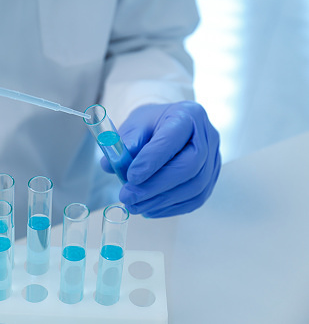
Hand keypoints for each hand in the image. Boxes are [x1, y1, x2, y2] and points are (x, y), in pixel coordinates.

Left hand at [101, 101, 220, 216]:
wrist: (168, 127)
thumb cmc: (150, 125)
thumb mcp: (134, 125)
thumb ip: (123, 143)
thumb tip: (110, 165)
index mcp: (187, 115)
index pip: (173, 139)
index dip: (152, 160)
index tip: (130, 177)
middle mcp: (207, 135)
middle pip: (189, 166)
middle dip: (156, 186)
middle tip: (127, 196)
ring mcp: (214, 158)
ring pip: (195, 187)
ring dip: (161, 201)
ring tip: (134, 206)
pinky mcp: (212, 177)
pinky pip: (196, 198)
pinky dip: (171, 208)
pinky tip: (149, 209)